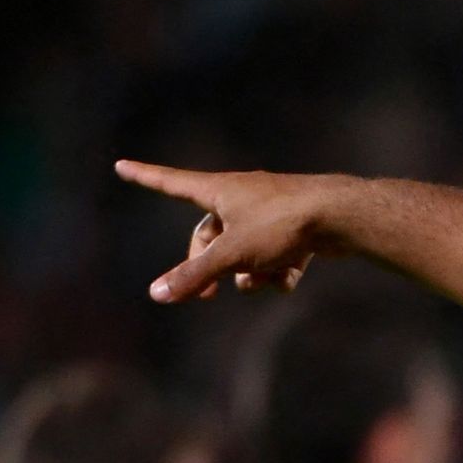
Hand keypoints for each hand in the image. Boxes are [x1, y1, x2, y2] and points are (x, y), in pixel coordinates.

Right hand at [114, 160, 338, 299]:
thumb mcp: (231, 254)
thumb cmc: (281, 224)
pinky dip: (279, 271)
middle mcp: (241, 195)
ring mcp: (268, 211)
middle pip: (209, 236)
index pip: (170, 182)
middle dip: (208, 268)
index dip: (144, 177)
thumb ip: (194, 275)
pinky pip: (274, 256)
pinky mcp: (294, 227)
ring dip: (250, 273)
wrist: (341, 215)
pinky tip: (292, 275)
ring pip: (244, 251)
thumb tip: (156, 294)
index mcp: (219, 190)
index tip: (121, 165)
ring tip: (264, 279)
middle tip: (205, 297)